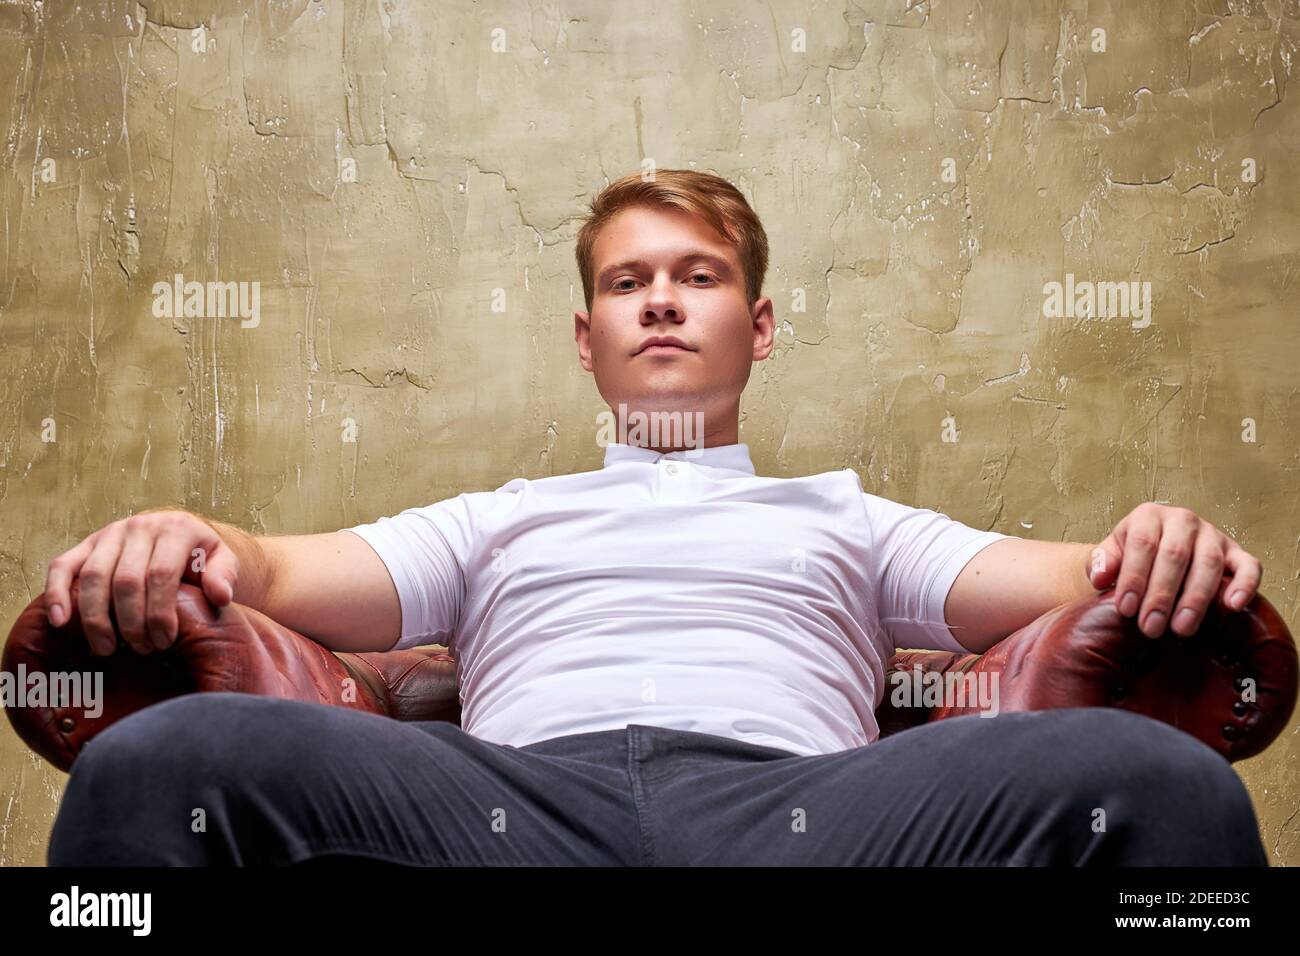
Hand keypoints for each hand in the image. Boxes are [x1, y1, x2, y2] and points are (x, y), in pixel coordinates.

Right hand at [43, 510, 239, 655]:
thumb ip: (225, 576)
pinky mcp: (86, 544)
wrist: (182, 536)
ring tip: (107, 648)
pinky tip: (61, 621)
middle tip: (143, 649)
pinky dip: (56, 593)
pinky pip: (63, 566)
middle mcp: (139, 527)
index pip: (161, 575)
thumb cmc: (202, 558)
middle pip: (126, 580)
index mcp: (176, 529)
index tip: (164, 641)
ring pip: (93, 577)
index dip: (160, 613)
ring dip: (96, 618)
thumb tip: (220, 595)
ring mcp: (109, 534)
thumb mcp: (223, 562)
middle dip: (132, 622)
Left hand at [1086, 502, 1261, 637]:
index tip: (1126, 610)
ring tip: (1181, 629)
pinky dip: (1244, 584)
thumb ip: (1101, 563)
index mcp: (1148, 516)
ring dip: (1195, 598)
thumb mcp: (1111, 553)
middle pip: (1174, 556)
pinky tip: (1232, 606)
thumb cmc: (1133, 556)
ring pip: (1208, 564)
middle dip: (1161, 595)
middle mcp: (1183, 520)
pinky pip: (1248, 566)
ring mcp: (1213, 535)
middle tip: (1150, 627)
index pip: (1142, 544)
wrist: (1158, 549)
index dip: (1133, 578)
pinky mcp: (1237, 552)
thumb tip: (1100, 579)